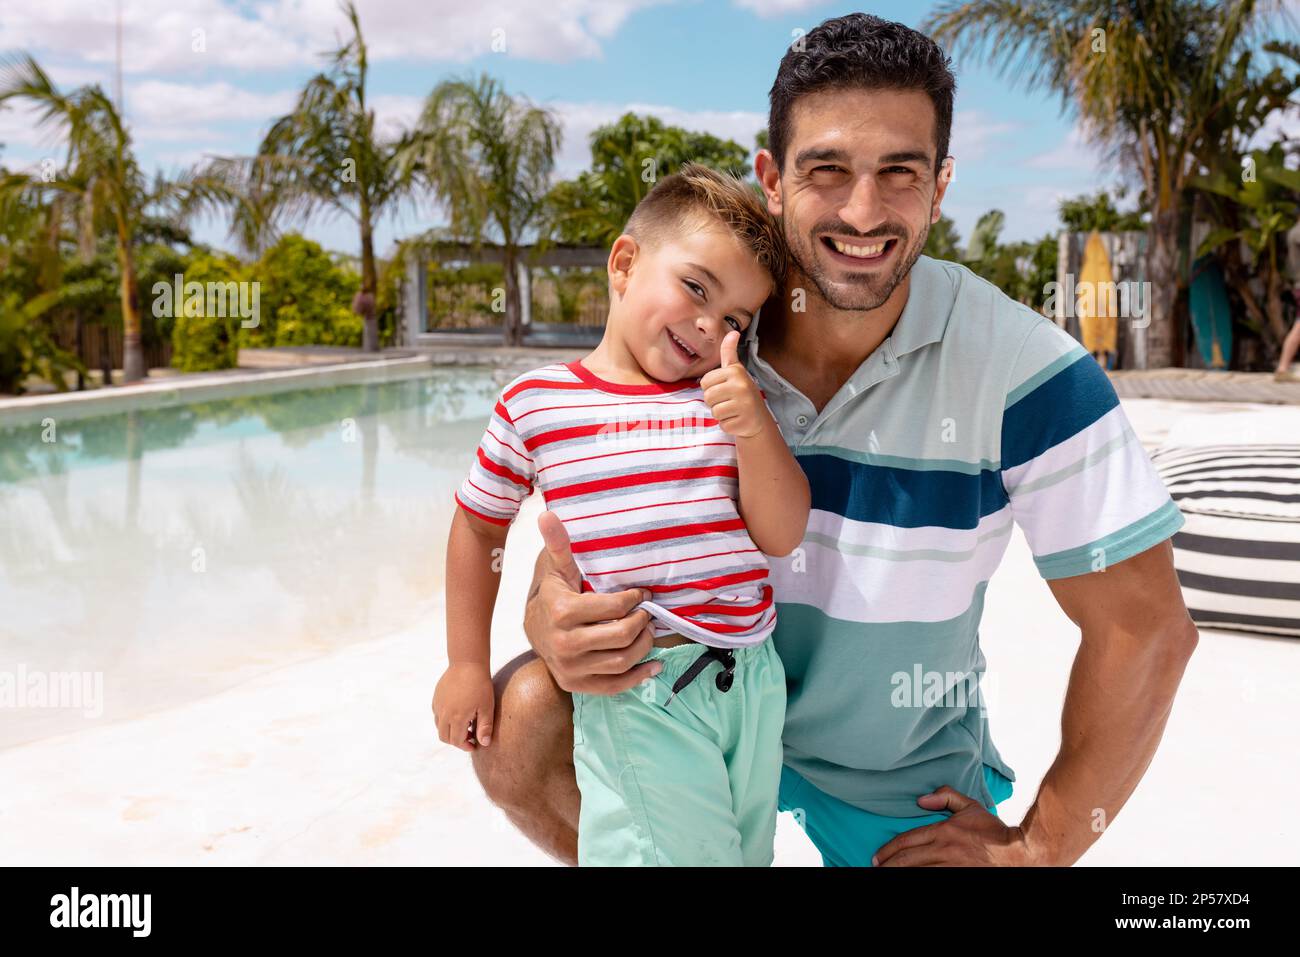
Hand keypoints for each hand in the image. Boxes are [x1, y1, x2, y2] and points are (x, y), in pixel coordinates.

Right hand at [432, 662, 494, 751]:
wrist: (468, 663)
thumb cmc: (480, 685)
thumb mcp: (487, 707)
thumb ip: (485, 727)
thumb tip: (484, 743)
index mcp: (457, 718)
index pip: (456, 741)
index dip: (465, 746)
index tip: (474, 745)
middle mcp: (444, 714)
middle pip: (444, 737)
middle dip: (456, 741)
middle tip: (469, 737)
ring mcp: (438, 705)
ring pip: (439, 726)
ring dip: (450, 730)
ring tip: (465, 724)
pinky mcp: (436, 698)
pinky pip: (437, 714)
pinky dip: (444, 719)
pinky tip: (457, 712)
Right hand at [523, 510, 661, 694]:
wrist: (531, 630)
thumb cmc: (552, 594)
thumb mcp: (557, 569)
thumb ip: (559, 544)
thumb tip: (547, 513)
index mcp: (562, 612)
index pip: (614, 608)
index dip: (634, 599)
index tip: (642, 594)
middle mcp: (564, 644)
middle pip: (622, 636)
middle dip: (642, 623)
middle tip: (648, 613)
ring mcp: (570, 668)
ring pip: (621, 661)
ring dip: (644, 646)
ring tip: (649, 632)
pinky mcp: (575, 684)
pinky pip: (614, 686)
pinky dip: (638, 677)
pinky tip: (652, 665)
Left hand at [700, 330, 769, 438]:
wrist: (758, 419)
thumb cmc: (742, 393)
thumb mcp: (736, 371)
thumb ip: (729, 353)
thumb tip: (733, 332)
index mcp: (736, 372)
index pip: (704, 382)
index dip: (712, 388)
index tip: (725, 389)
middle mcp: (741, 386)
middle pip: (707, 396)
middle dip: (715, 402)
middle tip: (729, 401)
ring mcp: (743, 404)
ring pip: (714, 411)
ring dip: (721, 414)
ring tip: (733, 410)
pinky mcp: (743, 422)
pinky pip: (722, 424)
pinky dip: (728, 424)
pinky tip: (738, 419)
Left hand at [872, 787, 1039, 865]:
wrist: (1018, 853)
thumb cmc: (994, 830)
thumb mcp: (970, 806)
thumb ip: (946, 797)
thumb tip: (921, 800)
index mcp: (944, 831)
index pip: (907, 841)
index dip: (888, 849)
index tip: (877, 856)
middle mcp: (944, 850)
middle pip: (907, 860)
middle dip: (888, 865)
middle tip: (876, 867)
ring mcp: (951, 866)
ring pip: (917, 872)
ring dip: (899, 874)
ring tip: (887, 875)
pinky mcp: (958, 877)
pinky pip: (933, 879)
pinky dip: (919, 879)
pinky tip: (909, 880)